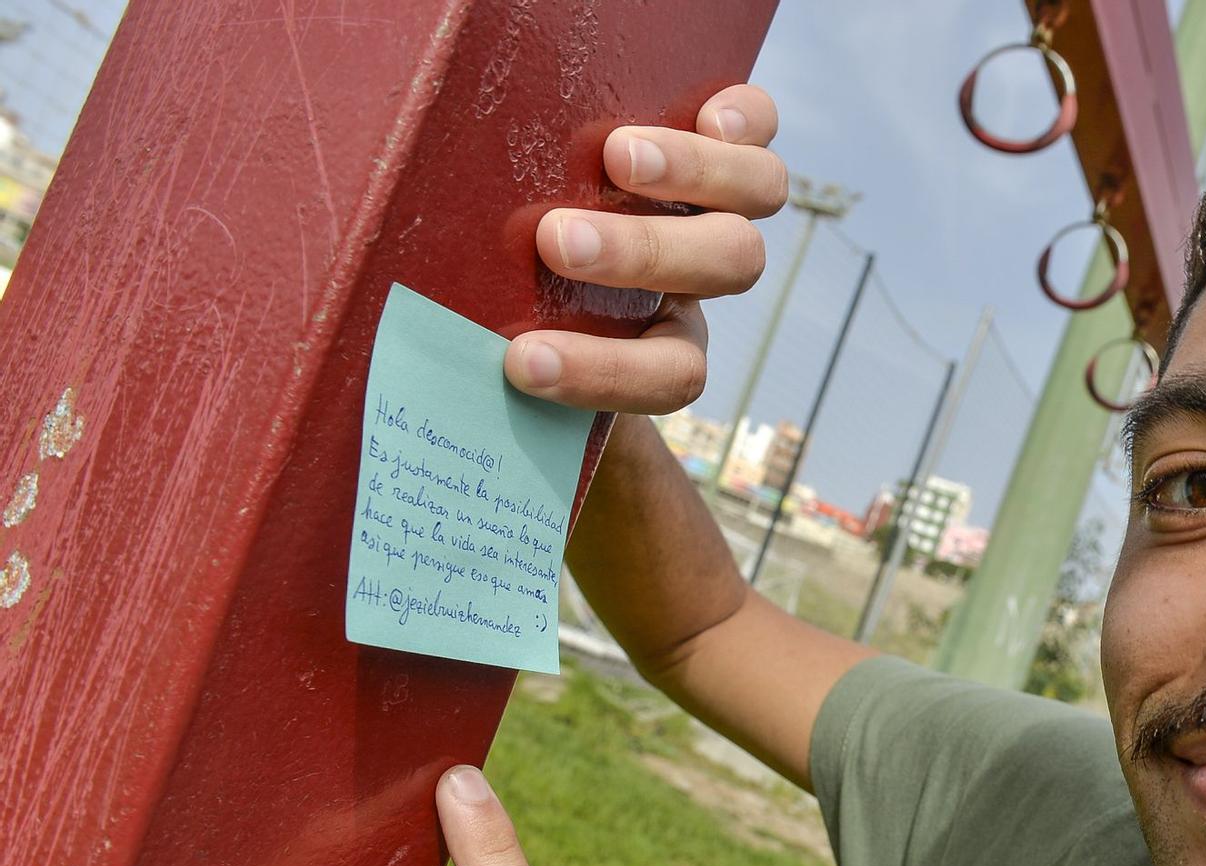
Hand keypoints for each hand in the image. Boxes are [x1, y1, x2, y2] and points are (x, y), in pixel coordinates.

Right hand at [504, 84, 785, 413]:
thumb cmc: (512, 308)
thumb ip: (486, 346)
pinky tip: (703, 113)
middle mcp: (701, 281)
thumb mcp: (503, 335)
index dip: (606, 374)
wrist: (561, 263)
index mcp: (665, 343)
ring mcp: (716, 210)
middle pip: (731, 269)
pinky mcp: (720, 145)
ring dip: (692, 174)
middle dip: (644, 253)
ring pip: (757, 199)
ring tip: (616, 154)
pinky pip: (758, 129)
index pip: (670, 375)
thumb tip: (410, 363)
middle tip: (557, 240)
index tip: (521, 361)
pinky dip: (742, 120)